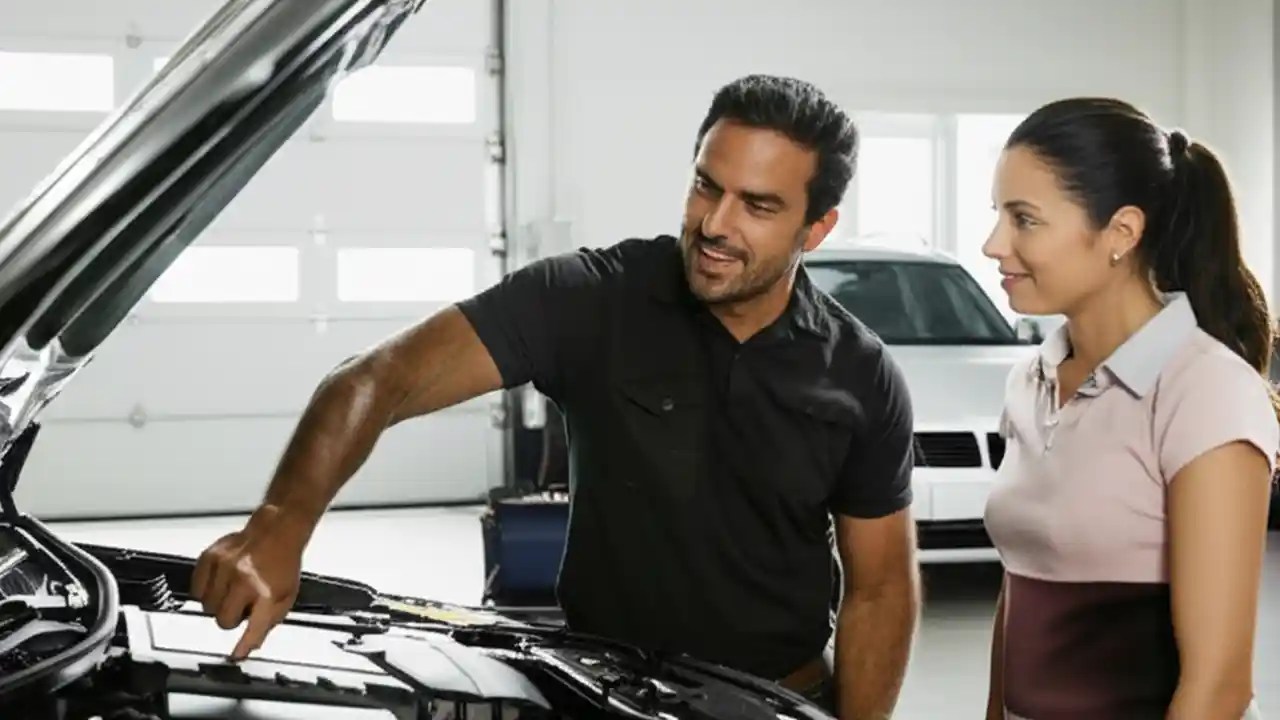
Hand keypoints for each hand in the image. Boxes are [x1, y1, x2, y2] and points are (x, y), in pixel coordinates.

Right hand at [190, 504, 309, 659]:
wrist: (277, 531)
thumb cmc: (283, 563)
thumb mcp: (286, 596)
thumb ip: (269, 621)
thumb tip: (250, 645)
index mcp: (267, 591)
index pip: (253, 626)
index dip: (243, 645)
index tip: (236, 656)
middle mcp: (244, 580)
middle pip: (222, 621)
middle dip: (231, 619)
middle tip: (241, 607)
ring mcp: (224, 567)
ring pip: (206, 607)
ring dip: (218, 605)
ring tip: (232, 592)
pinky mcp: (210, 557)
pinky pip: (195, 589)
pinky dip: (204, 591)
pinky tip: (219, 584)